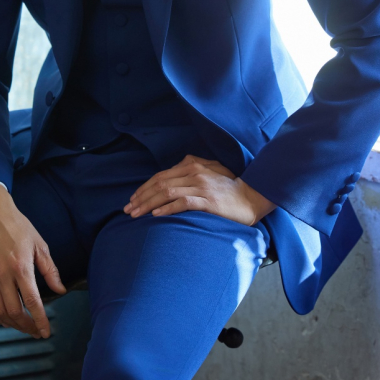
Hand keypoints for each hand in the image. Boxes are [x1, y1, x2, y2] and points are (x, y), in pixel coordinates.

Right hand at [0, 180, 66, 338]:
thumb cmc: (18, 227)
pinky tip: (6, 319)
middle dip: (27, 326)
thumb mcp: (40, 245)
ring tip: (24, 327)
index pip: (32, 301)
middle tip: (36, 332)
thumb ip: (50, 270)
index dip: (40, 320)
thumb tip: (60, 291)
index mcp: (20, 266)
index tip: (46, 332)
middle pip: (14, 311)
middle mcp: (2, 275)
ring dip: (12, 324)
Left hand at [122, 154, 276, 225]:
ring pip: (167, 192)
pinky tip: (156, 215)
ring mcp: (201, 185)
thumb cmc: (228, 188)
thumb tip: (169, 181)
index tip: (133, 199)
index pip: (160, 175)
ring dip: (148, 204)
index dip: (144, 188)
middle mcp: (194, 172)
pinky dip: (167, 208)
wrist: (251, 198)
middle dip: (141, 197)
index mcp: (192, 164)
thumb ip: (190, 172)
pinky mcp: (208, 200)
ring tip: (136, 214)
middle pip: (160, 183)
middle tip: (128, 209)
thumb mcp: (209, 173)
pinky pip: (182, 202)